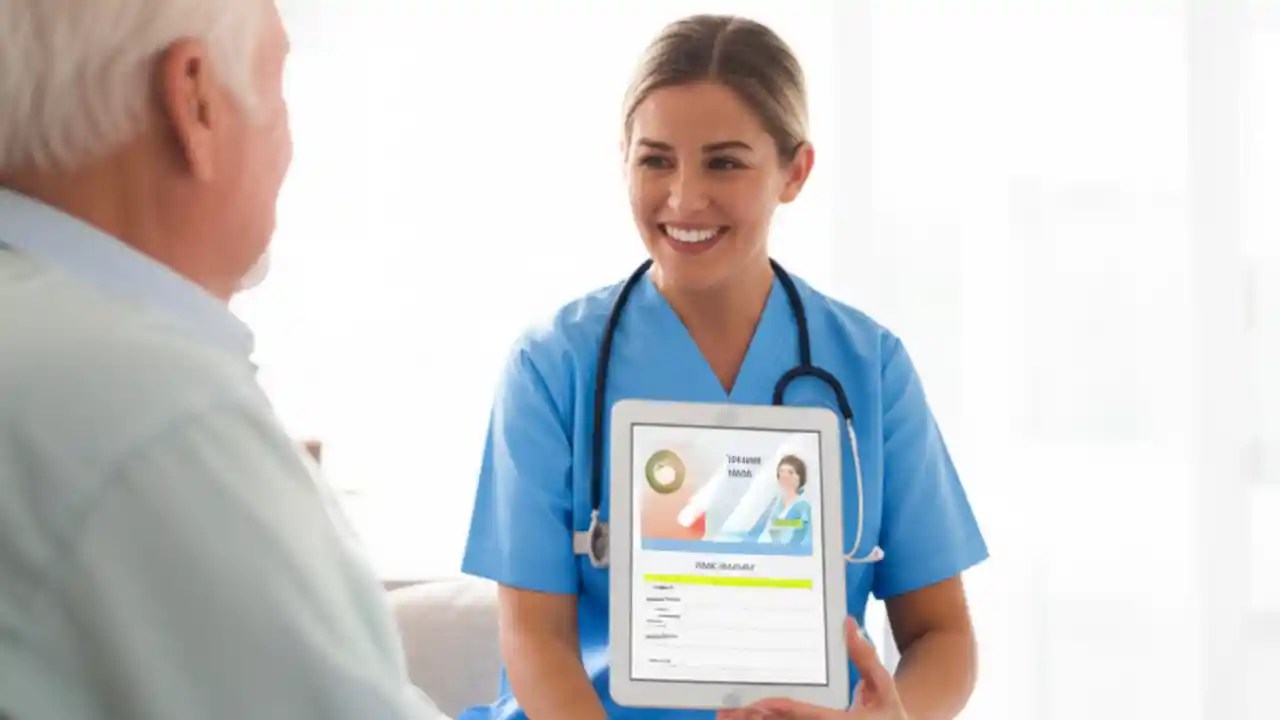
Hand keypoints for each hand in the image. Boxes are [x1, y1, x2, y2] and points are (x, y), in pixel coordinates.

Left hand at [716, 618, 906, 719]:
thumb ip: (864, 656)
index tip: (757, 703)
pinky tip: (746, 717)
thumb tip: (849, 625)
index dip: (779, 709)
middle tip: (729, 710)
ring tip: (727, 715)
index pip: (805, 714)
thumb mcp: (883, 684)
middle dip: (756, 719)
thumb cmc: (888, 711)